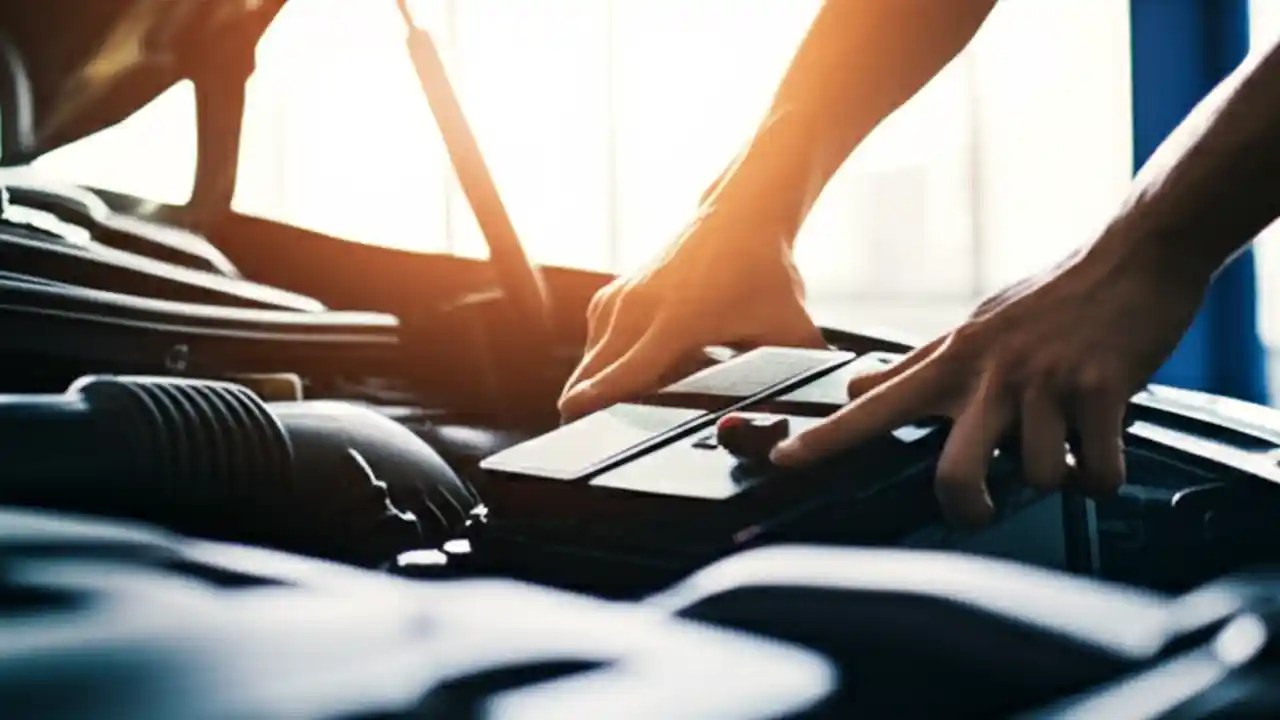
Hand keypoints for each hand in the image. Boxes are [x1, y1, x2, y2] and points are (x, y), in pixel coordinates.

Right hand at [558, 207, 824, 420]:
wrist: (740, 213)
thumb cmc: (765, 272)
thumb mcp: (789, 330)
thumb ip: (800, 375)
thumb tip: (823, 420)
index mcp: (676, 323)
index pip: (621, 375)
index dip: (595, 406)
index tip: (574, 431)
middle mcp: (637, 310)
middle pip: (591, 376)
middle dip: (591, 412)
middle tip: (604, 443)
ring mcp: (619, 299)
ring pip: (592, 363)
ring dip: (605, 388)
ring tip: (643, 398)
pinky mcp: (611, 295)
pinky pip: (596, 344)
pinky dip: (608, 364)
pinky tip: (642, 368)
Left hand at [770, 238, 1209, 525]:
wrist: (1135, 257)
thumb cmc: (1051, 299)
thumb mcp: (973, 326)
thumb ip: (915, 365)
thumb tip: (858, 385)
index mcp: (952, 361)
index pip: (874, 405)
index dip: (828, 439)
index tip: (784, 461)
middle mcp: (989, 374)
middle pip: (955, 473)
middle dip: (969, 508)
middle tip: (982, 507)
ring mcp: (1045, 384)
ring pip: (1037, 478)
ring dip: (1056, 475)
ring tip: (1066, 440)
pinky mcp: (1102, 391)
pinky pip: (1095, 472)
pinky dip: (1102, 476)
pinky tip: (1101, 447)